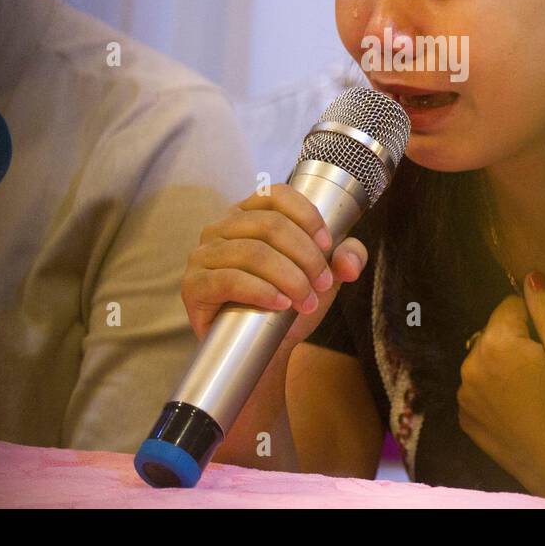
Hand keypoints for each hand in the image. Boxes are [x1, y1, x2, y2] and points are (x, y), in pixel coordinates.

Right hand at [180, 183, 368, 348]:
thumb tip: (350, 261)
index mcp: (249, 213)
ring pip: (253, 253)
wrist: (264, 350)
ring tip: (307, 301)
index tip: (328, 246)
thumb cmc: (290, 304)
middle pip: (270, 225)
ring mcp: (203, 255)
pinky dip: (261, 291)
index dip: (307, 216)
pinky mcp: (193, 285)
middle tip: (323, 284)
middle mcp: (221, 227)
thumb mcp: (324, 277)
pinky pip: (228, 280)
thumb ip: (345, 259)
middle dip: (305, 256)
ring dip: (289, 278)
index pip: (276, 194)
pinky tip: (280, 304)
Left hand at [456, 272, 544, 492]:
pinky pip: (478, 388)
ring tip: (531, 391)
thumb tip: (530, 276)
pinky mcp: (465, 416)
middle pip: (494, 332)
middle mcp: (469, 364)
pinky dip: (493, 391)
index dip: (534, 321)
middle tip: (542, 370)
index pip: (509, 305)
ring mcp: (463, 393)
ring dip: (502, 365)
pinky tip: (517, 406)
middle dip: (515, 341)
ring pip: (484, 360)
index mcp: (494, 342)